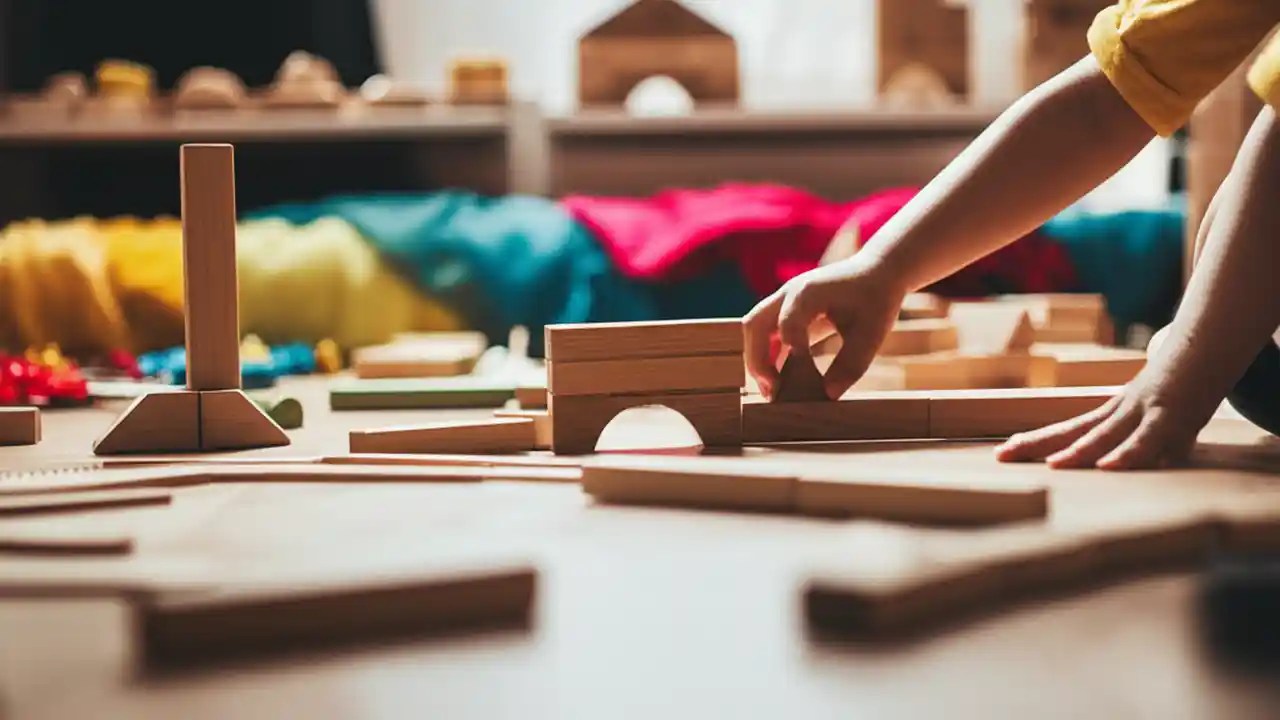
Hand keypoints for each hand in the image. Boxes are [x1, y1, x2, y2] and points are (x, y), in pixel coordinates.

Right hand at [743, 256, 905, 400]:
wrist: (877, 272)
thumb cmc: (877, 299)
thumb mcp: (872, 333)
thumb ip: (852, 363)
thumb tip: (829, 394)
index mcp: (809, 292)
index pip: (787, 323)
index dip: (792, 352)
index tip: (806, 379)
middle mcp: (789, 293)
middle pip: (755, 324)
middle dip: (759, 360)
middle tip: (773, 392)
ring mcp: (785, 302)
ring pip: (754, 329)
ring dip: (758, 360)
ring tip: (772, 392)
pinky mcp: (787, 313)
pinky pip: (766, 335)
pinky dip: (768, 357)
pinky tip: (780, 382)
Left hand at [994, 361, 1218, 469]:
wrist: (1207, 352)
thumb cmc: (1174, 392)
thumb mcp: (1146, 419)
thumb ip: (1129, 441)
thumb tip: (1109, 464)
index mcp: (1108, 414)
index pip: (1064, 429)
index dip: (1034, 440)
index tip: (1003, 451)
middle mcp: (1118, 411)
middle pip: (1071, 430)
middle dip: (1037, 444)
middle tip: (1003, 455)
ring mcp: (1143, 412)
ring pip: (1105, 434)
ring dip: (1080, 452)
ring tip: (1053, 466)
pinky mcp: (1173, 417)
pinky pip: (1149, 440)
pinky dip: (1130, 453)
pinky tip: (1110, 467)